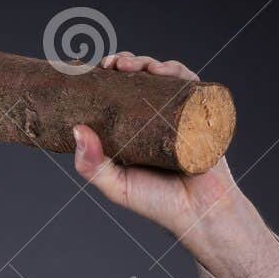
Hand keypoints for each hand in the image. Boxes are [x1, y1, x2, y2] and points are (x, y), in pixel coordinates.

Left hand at [72, 52, 248, 256]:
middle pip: (140, 80)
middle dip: (124, 64)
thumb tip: (77, 129)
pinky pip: (190, 85)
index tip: (90, 72)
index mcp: (134, 131)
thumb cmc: (158, 204)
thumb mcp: (116, 187)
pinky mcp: (201, 112)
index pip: (118, 96)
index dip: (105, 80)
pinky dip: (176, 72)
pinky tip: (161, 71)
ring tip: (129, 66)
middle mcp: (156, 118)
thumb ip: (92, 166)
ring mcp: (179, 113)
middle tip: (110, 65)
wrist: (200, 214)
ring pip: (163, 77)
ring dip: (146, 63)